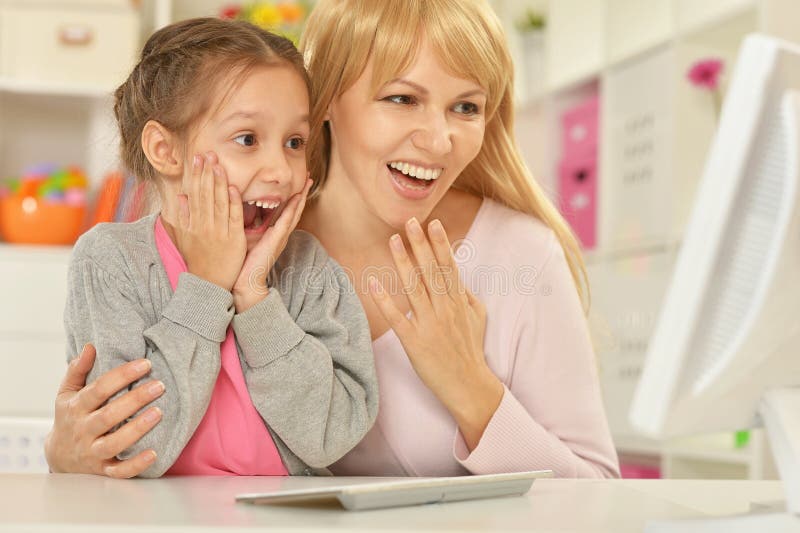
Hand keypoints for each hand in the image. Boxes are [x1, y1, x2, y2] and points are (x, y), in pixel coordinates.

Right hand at [44, 344, 164, 477]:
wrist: (59, 458)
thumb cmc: (70, 418)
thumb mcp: (67, 394)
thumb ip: (77, 370)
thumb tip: (90, 347)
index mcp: (76, 408)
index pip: (98, 390)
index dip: (121, 376)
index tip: (145, 364)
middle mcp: (83, 431)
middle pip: (107, 416)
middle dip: (134, 400)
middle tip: (159, 385)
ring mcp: (92, 452)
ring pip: (113, 443)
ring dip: (136, 429)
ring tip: (159, 413)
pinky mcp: (103, 470)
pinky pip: (119, 471)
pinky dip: (135, 465)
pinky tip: (154, 453)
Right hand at [173, 152, 245, 290]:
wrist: (209, 284)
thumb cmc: (199, 261)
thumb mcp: (186, 238)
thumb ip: (183, 217)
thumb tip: (180, 197)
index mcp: (193, 224)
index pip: (195, 194)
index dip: (197, 175)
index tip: (197, 159)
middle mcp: (204, 226)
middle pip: (205, 194)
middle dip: (207, 173)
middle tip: (208, 154)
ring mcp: (219, 232)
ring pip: (219, 202)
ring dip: (219, 182)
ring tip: (218, 164)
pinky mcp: (234, 239)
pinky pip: (234, 217)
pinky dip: (234, 202)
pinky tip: (234, 188)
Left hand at [232, 178, 311, 312]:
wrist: (247, 283)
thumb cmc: (244, 264)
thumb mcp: (248, 241)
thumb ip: (249, 228)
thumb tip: (242, 214)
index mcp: (275, 235)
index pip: (287, 212)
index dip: (294, 198)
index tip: (299, 184)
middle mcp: (281, 235)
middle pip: (295, 210)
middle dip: (302, 194)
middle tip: (310, 178)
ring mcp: (280, 238)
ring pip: (294, 213)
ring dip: (301, 198)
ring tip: (307, 184)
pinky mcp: (276, 241)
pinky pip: (286, 222)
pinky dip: (292, 209)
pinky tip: (296, 199)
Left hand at [368, 217, 503, 449]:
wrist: (469, 385)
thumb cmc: (471, 351)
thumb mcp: (478, 318)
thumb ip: (468, 296)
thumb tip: (458, 279)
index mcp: (459, 301)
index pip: (449, 266)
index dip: (440, 243)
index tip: (433, 223)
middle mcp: (445, 308)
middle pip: (431, 270)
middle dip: (420, 244)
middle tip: (410, 221)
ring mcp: (429, 323)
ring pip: (414, 286)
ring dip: (403, 261)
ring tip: (393, 240)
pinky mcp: (414, 341)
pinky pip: (397, 317)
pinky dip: (385, 299)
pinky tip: (374, 282)